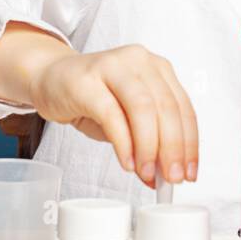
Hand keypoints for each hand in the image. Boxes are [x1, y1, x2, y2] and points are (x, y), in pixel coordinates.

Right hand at [30, 44, 199, 187]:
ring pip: (143, 109)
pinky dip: (123, 143)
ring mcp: (113, 66)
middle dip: (173, 149)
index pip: (183, 108)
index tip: (190, 172)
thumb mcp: (127, 117)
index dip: (190, 143)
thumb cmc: (92, 98)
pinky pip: (111, 115)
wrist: (50, 77)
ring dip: (149, 148)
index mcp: (158, 68)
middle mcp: (139, 61)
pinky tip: (127, 163)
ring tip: (147, 174)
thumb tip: (163, 172)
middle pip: (166, 108)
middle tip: (172, 178)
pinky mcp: (87, 81)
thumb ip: (148, 138)